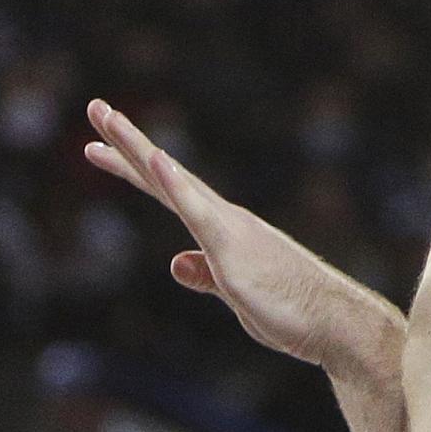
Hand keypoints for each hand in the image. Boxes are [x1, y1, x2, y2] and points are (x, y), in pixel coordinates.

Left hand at [84, 102, 389, 372]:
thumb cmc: (291, 312)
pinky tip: (155, 161)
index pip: (168, 192)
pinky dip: (175, 184)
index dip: (132, 168)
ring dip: (139, 149)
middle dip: (127, 142)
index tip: (99, 148)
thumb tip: (175, 262)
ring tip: (108, 119)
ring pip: (174, 182)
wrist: (335, 323)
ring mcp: (228, 229)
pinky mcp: (234, 248)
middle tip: (95, 108)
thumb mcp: (234, 292)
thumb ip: (204, 275)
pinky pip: (198, 212)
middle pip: (164, 174)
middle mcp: (223, 218)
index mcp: (221, 230)